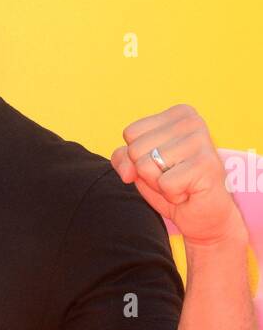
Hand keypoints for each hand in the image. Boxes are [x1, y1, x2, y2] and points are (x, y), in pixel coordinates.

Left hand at [111, 104, 247, 246]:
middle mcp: (192, 121)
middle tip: (173, 177)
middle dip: (149, 172)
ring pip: (147, 166)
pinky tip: (189, 191)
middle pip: (136, 149)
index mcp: (179, 113)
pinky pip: (164, 184)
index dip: (139, 157)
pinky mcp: (206, 164)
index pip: (131, 133)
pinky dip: (173, 195)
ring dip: (160, 184)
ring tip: (181, 183)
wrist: (205, 215)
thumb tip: (127, 171)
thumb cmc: (174, 186)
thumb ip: (123, 158)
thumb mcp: (141, 167)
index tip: (164, 164)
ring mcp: (201, 140)